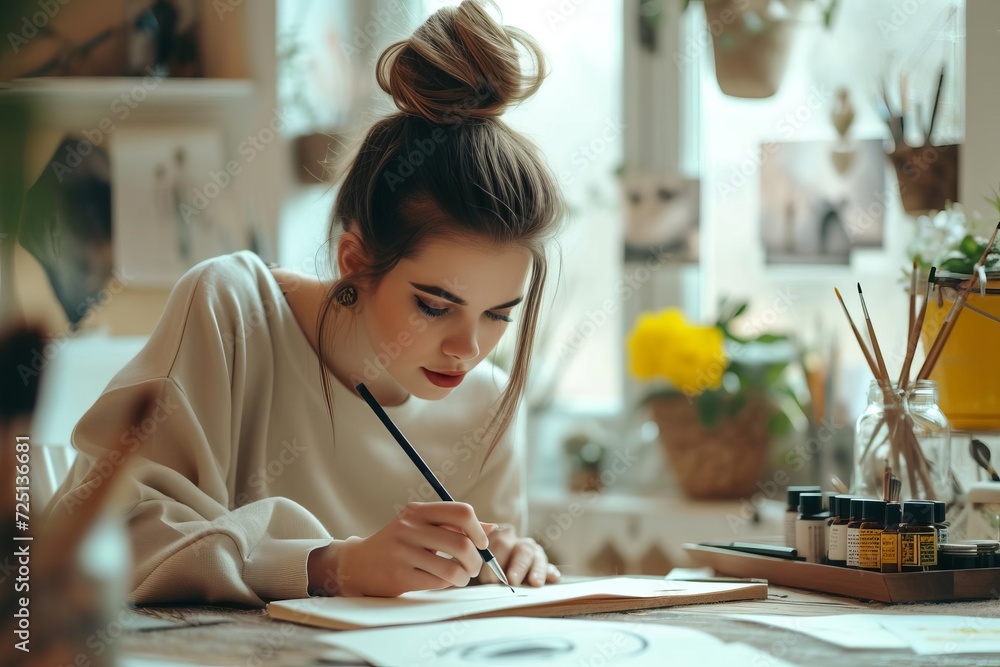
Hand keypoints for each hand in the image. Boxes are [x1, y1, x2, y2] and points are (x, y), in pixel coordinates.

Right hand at [308, 502, 491, 597]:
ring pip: (452, 567)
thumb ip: (454, 525)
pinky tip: (444, 581)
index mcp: (418, 511)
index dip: (478, 530)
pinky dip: (448, 584)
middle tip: (474, 567)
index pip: (461, 512)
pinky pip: (438, 582)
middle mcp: (409, 528)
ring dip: (464, 576)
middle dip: (476, 560)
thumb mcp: (422, 526)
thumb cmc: (399, 544)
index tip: (481, 544)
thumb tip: (491, 529)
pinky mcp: (399, 575)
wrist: (358, 564)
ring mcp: (403, 551)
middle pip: (461, 543)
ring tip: (461, 577)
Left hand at [477, 525, 560, 586]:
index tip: (490, 578)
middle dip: (517, 566)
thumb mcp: (478, 560)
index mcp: (502, 536)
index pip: (500, 541)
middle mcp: (520, 543)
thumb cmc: (484, 568)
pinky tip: (552, 577)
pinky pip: (550, 568)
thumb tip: (480, 566)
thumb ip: (478, 560)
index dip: (495, 559)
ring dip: (536, 570)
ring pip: (538, 557)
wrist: (500, 570)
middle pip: (522, 550)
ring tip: (535, 582)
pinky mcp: (546, 567)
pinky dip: (551, 572)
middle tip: (512, 581)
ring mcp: (535, 554)